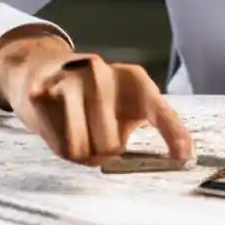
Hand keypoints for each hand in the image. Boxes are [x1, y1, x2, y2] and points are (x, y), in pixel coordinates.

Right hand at [0, 27, 193, 164]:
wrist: (41, 67)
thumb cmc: (93, 98)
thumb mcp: (121, 104)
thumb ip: (137, 125)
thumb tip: (168, 157)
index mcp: (132, 79)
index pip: (158, 109)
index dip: (173, 134)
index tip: (183, 156)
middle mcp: (102, 73)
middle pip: (111, 145)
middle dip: (106, 152)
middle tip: (99, 136)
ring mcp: (70, 80)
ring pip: (82, 150)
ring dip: (82, 153)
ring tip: (80, 132)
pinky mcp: (41, 92)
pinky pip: (58, 144)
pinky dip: (60, 144)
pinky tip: (58, 123)